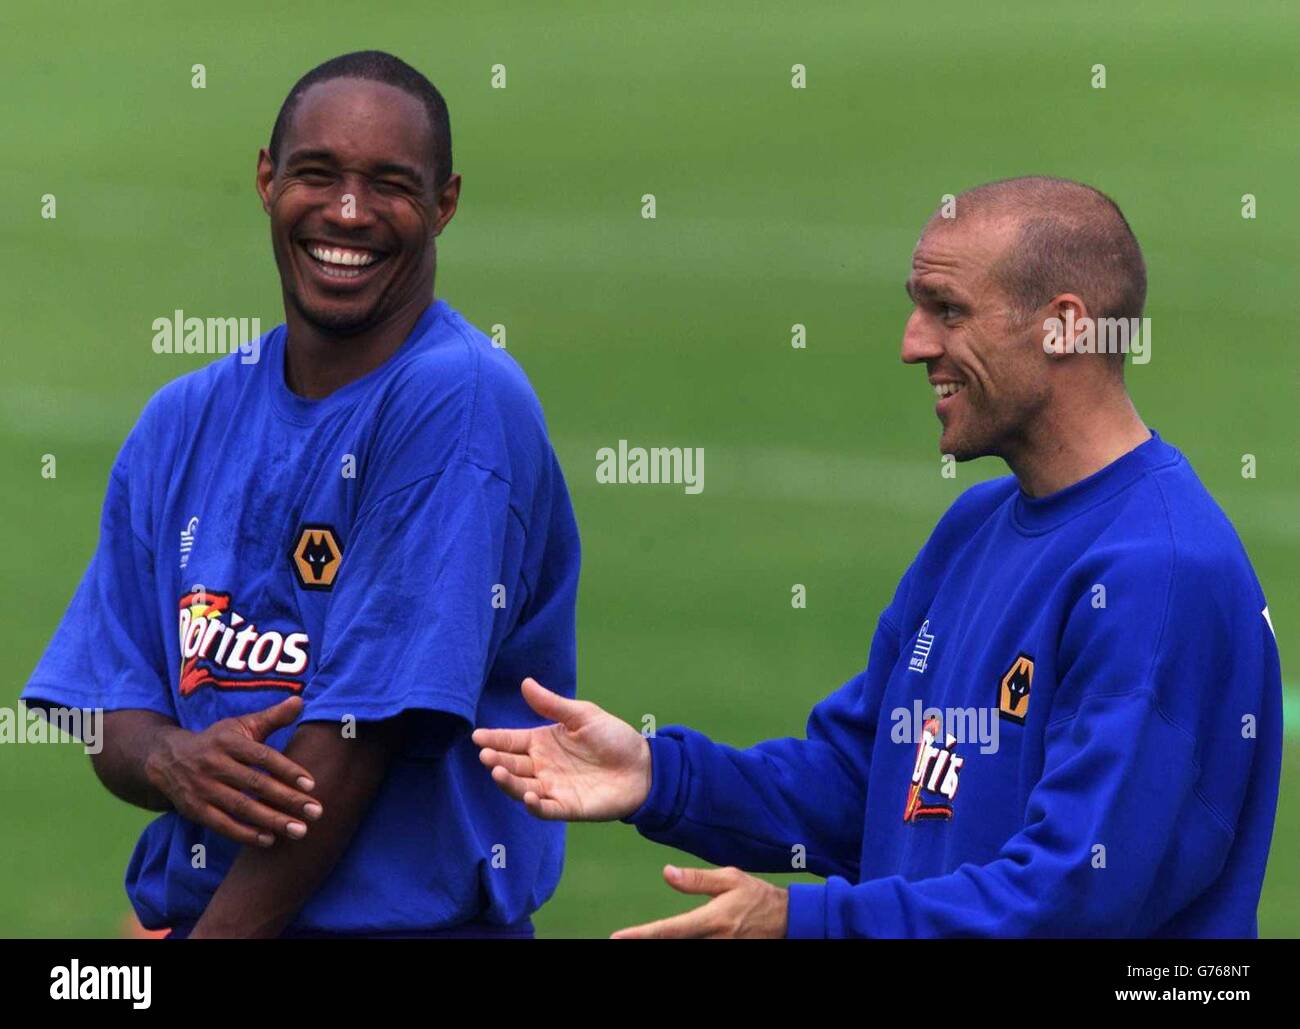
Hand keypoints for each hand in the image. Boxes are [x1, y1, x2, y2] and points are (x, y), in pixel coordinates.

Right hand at [144, 696, 321, 847]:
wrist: (167, 759)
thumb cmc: (217, 741)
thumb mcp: (241, 725)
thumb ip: (272, 717)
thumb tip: (300, 701)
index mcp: (229, 741)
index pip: (263, 757)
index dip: (287, 770)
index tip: (312, 784)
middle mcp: (214, 764)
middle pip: (256, 784)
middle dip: (288, 799)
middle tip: (316, 812)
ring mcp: (203, 788)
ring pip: (241, 807)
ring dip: (272, 821)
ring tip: (300, 831)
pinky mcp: (195, 810)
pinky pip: (222, 825)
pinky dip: (245, 834)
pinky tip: (270, 840)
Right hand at [472, 678, 650, 820]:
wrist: (644, 766)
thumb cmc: (613, 738)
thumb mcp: (582, 715)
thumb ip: (553, 704)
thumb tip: (525, 683)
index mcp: (543, 742)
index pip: (511, 740)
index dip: (494, 739)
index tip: (477, 736)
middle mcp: (542, 766)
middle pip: (512, 764)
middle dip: (497, 760)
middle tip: (486, 755)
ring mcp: (553, 788)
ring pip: (522, 787)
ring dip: (509, 783)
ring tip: (498, 772)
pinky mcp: (567, 807)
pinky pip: (545, 809)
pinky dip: (535, 805)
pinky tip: (529, 796)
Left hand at [611, 866, 788, 938]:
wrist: (788, 921)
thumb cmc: (756, 895)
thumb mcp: (730, 878)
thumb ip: (697, 880)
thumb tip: (666, 873)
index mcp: (712, 919)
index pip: (669, 930)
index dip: (641, 935)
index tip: (617, 937)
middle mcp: (715, 941)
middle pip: (673, 947)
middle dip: (647, 943)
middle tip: (621, 940)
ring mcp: (721, 951)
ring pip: (684, 951)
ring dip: (663, 945)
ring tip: (638, 939)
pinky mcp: (725, 954)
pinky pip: (697, 952)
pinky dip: (682, 946)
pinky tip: (667, 940)